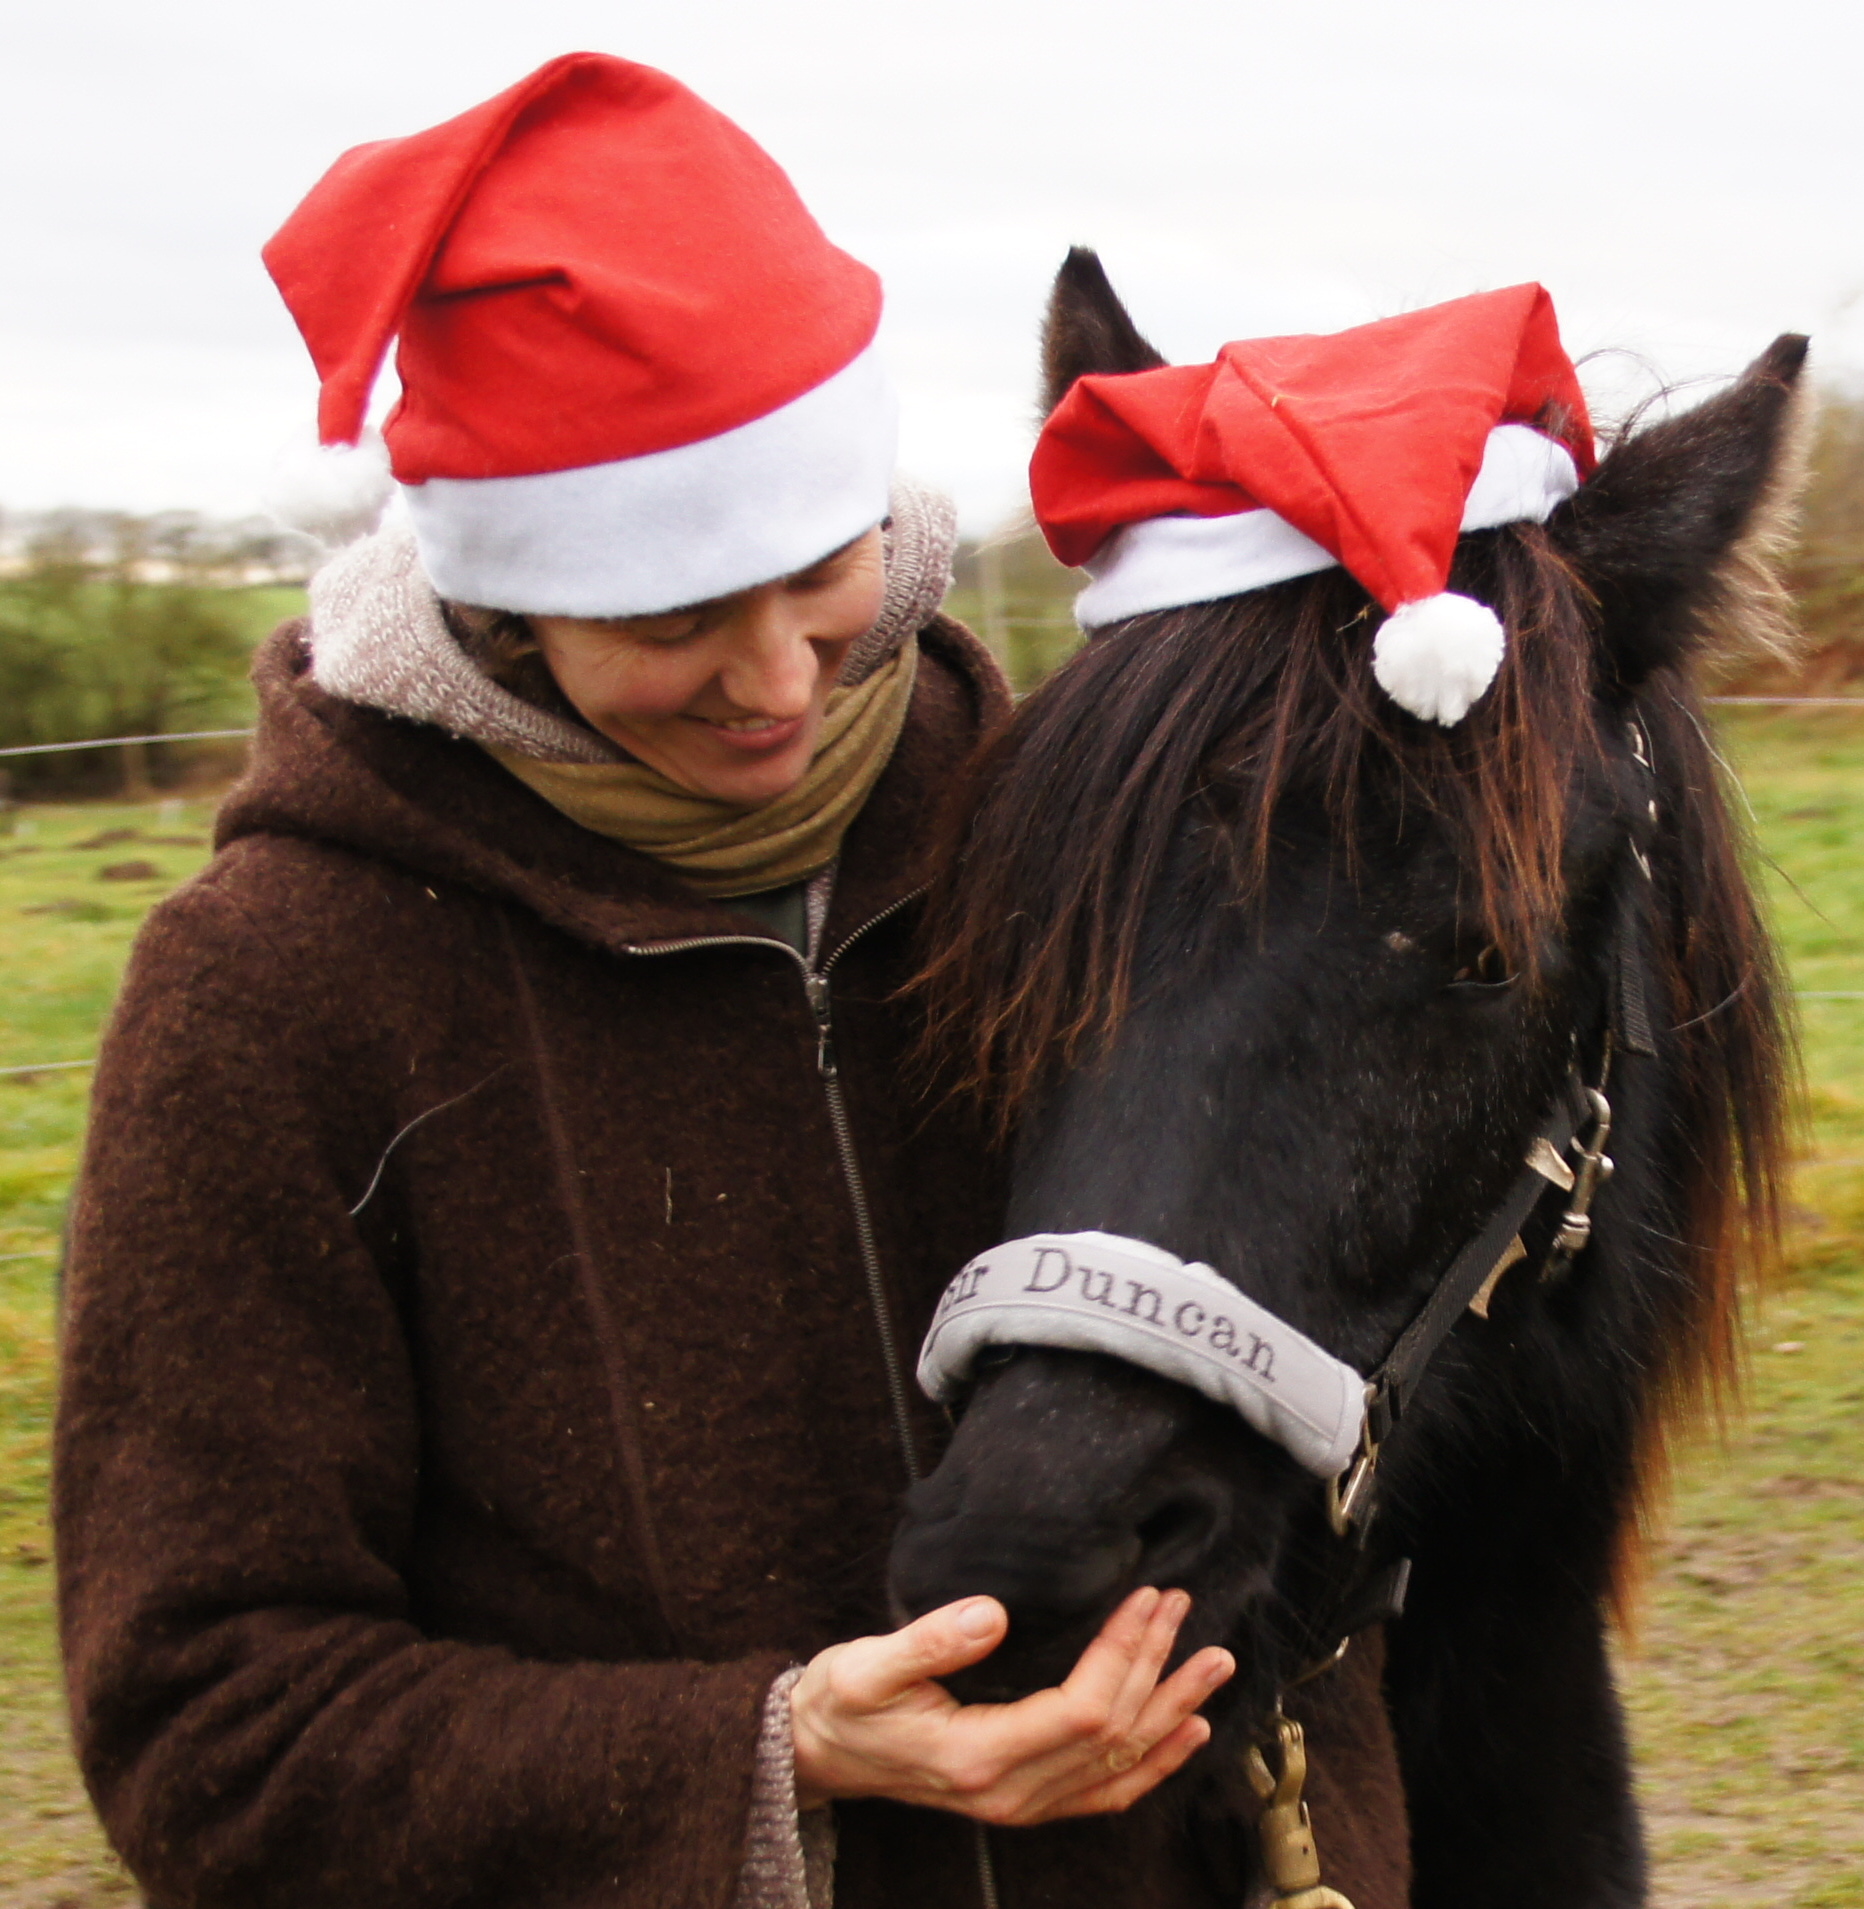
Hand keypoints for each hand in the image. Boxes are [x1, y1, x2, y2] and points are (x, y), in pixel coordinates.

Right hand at [789, 1587, 1233, 1823]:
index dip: (1121, 1654)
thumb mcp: (866, 1665)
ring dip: (1172, 1710)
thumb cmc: (840, 1703)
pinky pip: (1103, 1790)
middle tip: (1183, 1607)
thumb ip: (929, 1641)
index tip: (1144, 1599)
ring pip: (1119, 1764)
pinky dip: (1153, 1763)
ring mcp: (1019, 1804)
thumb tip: (991, 1614)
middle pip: (1111, 1734)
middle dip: (1157, 1667)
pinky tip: (1185, 1733)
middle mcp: (1009, 1793)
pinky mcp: (1022, 1799)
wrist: (817, 1754)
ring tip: (1214, 1664)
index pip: (1081, 1709)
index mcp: (978, 1758)